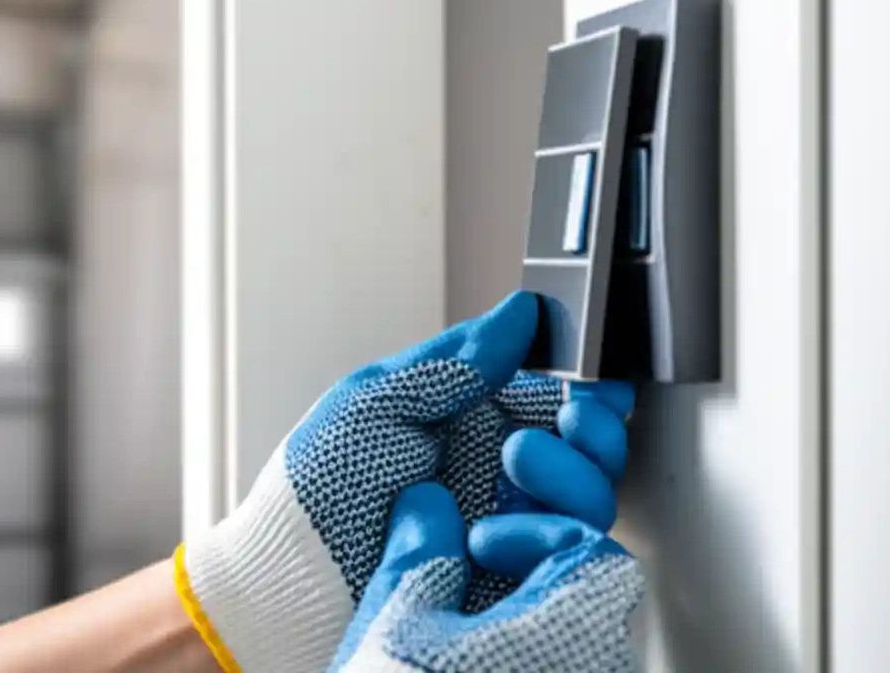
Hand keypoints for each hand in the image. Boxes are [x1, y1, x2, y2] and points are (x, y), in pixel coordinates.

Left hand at [175, 292, 632, 671]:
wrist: (294, 577)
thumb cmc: (316, 489)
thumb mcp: (376, 401)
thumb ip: (452, 359)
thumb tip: (517, 312)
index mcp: (469, 418)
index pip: (551, 394)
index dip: (582, 386)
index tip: (590, 380)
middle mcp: (497, 470)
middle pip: (587, 446)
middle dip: (594, 428)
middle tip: (572, 418)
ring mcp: (508, 525)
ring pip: (591, 497)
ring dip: (573, 472)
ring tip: (518, 462)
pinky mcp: (509, 575)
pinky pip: (564, 552)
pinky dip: (551, 531)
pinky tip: (501, 524)